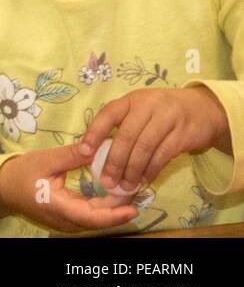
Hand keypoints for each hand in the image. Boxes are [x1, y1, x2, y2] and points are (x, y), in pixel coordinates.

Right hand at [0, 144, 139, 232]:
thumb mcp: (45, 160)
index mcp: (58, 207)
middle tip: (138, 190)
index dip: (114, 215)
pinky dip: (103, 207)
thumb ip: (71, 155)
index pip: (92, 217)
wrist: (2, 188)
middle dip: (119, 208)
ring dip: (113, 208)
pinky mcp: (67, 219)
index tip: (133, 209)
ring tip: (130, 191)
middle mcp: (65, 220)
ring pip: (95, 219)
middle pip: (98, 220)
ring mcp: (66, 222)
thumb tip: (97, 147)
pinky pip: (89, 216)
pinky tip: (113, 195)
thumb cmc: (21, 173)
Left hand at [78, 86, 229, 194]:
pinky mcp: (184, 134)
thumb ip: (121, 125)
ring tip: (125, 186)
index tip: (83, 153)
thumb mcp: (140, 110)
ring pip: (145, 147)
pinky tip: (144, 181)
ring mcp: (168, 118)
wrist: (204, 109)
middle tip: (106, 181)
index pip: (108, 114)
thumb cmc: (161, 112)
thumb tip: (95, 154)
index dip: (94, 133)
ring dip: (132, 170)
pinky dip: (151, 170)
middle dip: (114, 161)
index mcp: (131, 100)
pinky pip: (164, 155)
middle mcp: (148, 106)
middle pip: (127, 135)